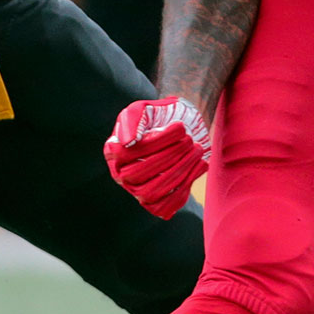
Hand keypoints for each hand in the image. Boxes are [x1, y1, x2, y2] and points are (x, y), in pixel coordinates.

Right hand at [104, 96, 210, 219]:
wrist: (184, 127)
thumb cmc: (161, 115)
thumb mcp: (145, 107)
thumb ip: (133, 118)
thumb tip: (128, 142)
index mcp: (113, 151)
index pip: (125, 153)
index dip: (155, 142)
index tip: (180, 127)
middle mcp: (121, 174)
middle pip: (137, 174)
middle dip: (169, 156)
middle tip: (190, 140)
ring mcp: (138, 190)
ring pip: (151, 192)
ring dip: (179, 171)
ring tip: (197, 150)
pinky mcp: (157, 201)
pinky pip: (165, 206)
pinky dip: (184, 188)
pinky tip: (199, 165)